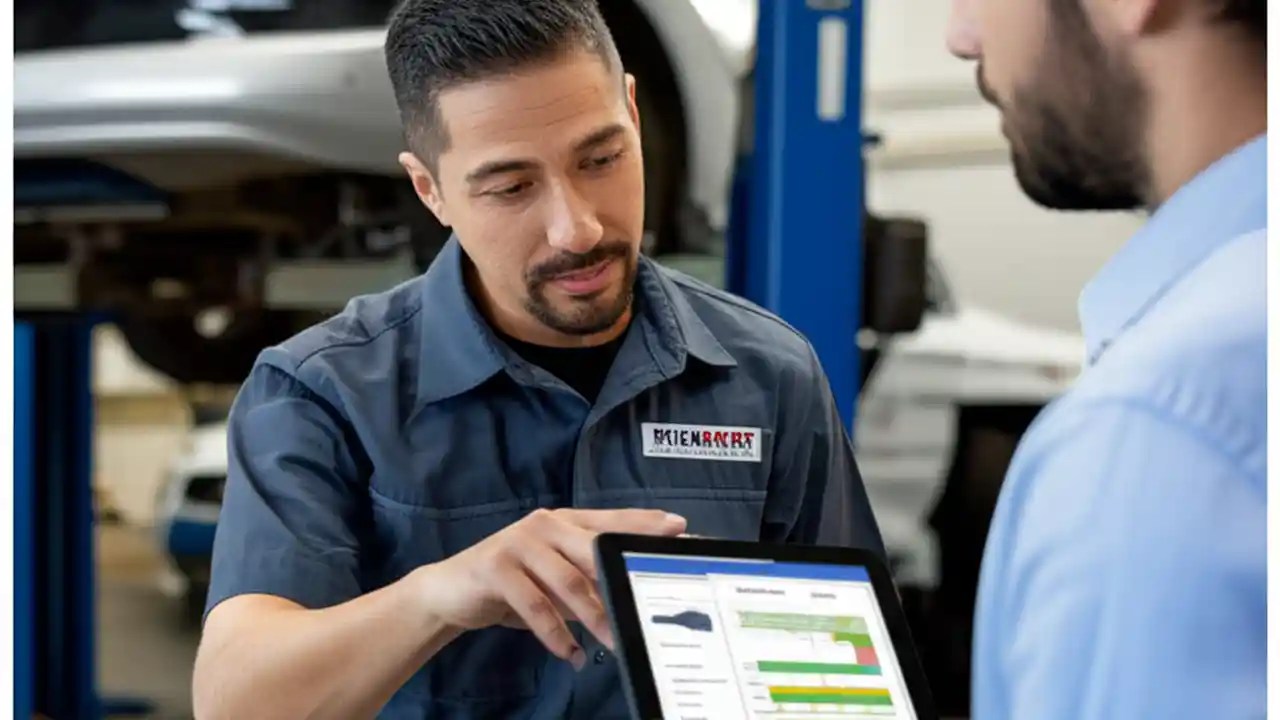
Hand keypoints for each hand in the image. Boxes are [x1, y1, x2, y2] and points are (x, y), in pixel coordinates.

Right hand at [417, 508, 686, 666]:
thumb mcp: (556, 577)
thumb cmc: (514, 584)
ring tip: (613, 643)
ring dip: (595, 618)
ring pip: (569, 582)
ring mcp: (519, 541)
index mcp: (564, 521)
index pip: (612, 520)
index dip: (646, 522)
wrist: (450, 591)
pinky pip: (536, 604)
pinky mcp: (496, 565)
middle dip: (624, 578)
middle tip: (648, 604)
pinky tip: (571, 654)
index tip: (679, 529)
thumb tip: (634, 591)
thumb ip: (590, 576)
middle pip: (596, 548)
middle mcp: (545, 524)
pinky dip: (556, 634)